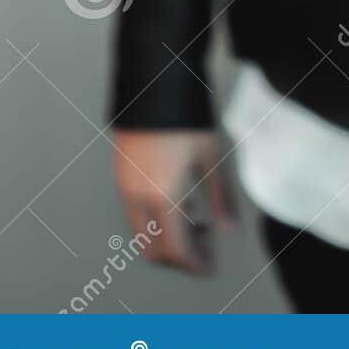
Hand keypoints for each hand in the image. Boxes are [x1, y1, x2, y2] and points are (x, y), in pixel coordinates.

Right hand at [112, 129, 235, 274]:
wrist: (154, 81)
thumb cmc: (186, 115)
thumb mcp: (211, 155)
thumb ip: (220, 196)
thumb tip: (229, 228)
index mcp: (162, 197)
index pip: (176, 249)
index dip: (194, 264)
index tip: (210, 267)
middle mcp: (136, 197)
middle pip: (152, 248)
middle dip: (178, 257)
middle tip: (205, 248)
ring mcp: (123, 185)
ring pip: (140, 232)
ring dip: (166, 238)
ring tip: (198, 221)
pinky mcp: (120, 173)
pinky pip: (134, 211)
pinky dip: (155, 219)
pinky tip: (181, 201)